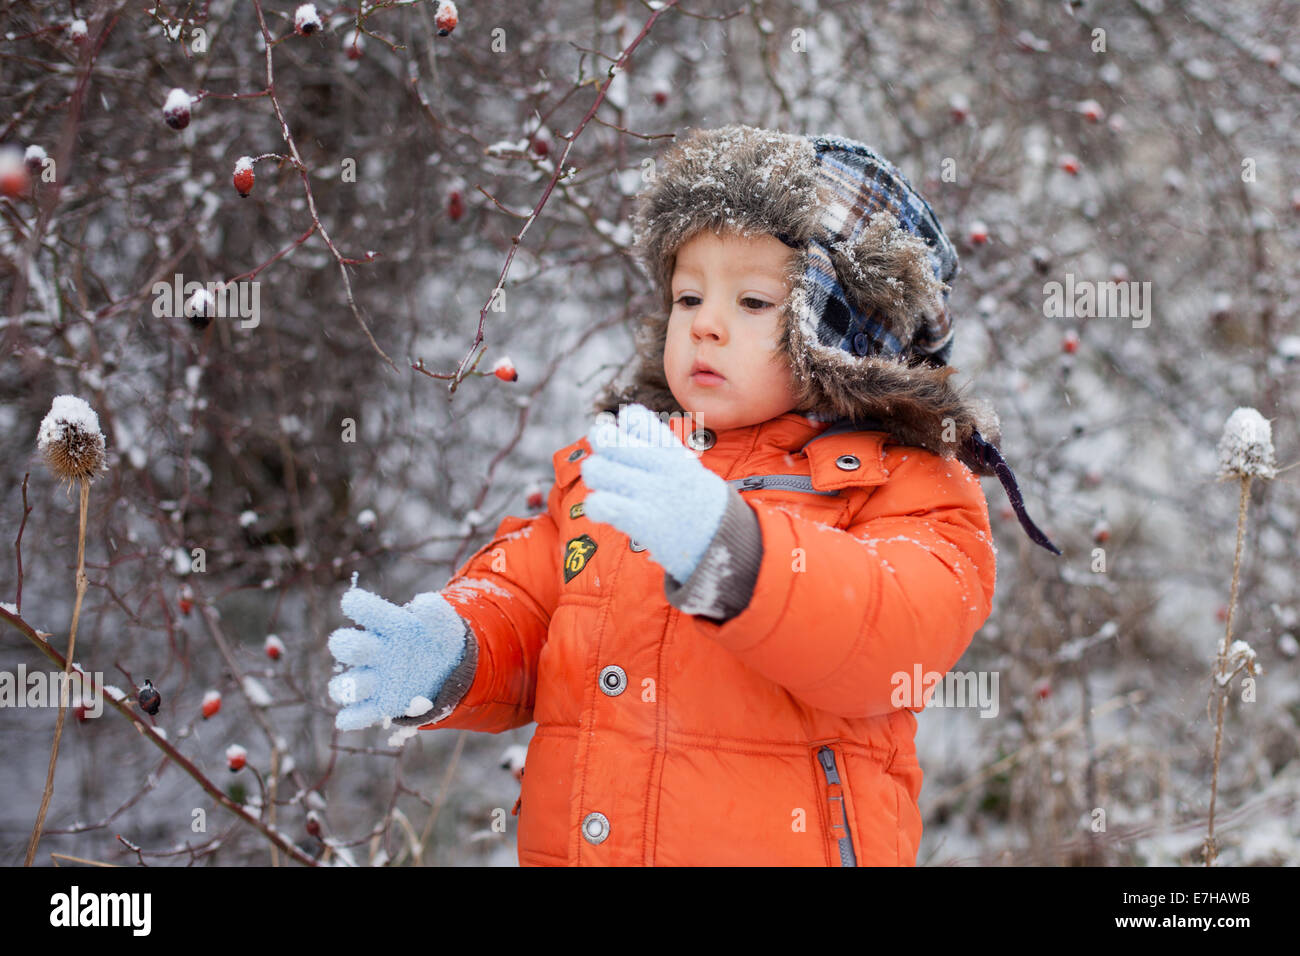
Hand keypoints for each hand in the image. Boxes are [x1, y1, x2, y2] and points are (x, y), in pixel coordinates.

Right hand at [327, 585, 466, 730]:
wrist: (449, 669)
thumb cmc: (438, 639)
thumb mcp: (443, 623)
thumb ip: (434, 611)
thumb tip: (422, 603)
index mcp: (387, 626)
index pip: (367, 611)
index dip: (358, 606)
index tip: (352, 602)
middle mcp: (373, 651)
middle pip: (347, 646)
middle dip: (349, 646)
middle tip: (364, 648)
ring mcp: (373, 680)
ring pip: (345, 685)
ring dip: (350, 685)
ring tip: (368, 683)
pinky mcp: (380, 705)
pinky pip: (357, 715)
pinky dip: (350, 718)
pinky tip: (347, 720)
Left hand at [580, 403, 727, 582]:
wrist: (726, 541)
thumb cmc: (702, 505)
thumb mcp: (689, 468)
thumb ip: (660, 446)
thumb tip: (628, 416)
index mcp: (673, 452)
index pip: (638, 420)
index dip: (625, 422)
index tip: (624, 429)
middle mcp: (661, 467)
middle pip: (611, 441)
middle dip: (600, 442)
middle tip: (602, 450)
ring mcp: (651, 493)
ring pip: (599, 470)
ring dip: (596, 474)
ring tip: (602, 481)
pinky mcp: (643, 520)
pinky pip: (602, 504)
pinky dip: (596, 505)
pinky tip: (603, 508)